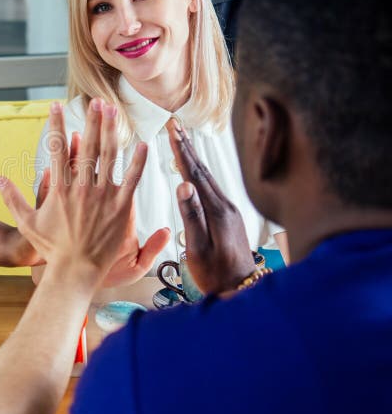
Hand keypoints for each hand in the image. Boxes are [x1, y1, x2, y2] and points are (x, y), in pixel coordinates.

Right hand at [0, 99, 163, 288]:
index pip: (58, 150)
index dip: (57, 125)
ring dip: (112, 131)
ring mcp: (103, 197)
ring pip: (109, 157)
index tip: (56, 105)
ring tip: (114, 111)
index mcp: (60, 189)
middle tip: (95, 100)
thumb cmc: (51, 249)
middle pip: (88, 146)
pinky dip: (137, 162)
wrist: (76, 271)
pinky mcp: (121, 209)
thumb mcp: (26, 223)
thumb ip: (12, 198)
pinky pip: (131, 180)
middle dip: (91, 120)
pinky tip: (142, 143)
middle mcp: (81, 189)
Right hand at [168, 119, 255, 293]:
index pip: (194, 173)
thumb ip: (191, 216)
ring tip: (182, 140)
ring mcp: (229, 210)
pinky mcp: (229, 216)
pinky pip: (211, 186)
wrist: (242, 289)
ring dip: (193, 156)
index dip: (181, 151)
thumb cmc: (216, 273)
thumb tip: (183, 185)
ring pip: (207, 176)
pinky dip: (199, 172)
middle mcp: (225, 205)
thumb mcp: (198, 248)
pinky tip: (194, 170)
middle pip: (202, 169)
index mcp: (216, 210)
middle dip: (187, 145)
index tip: (171, 130)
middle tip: (174, 124)